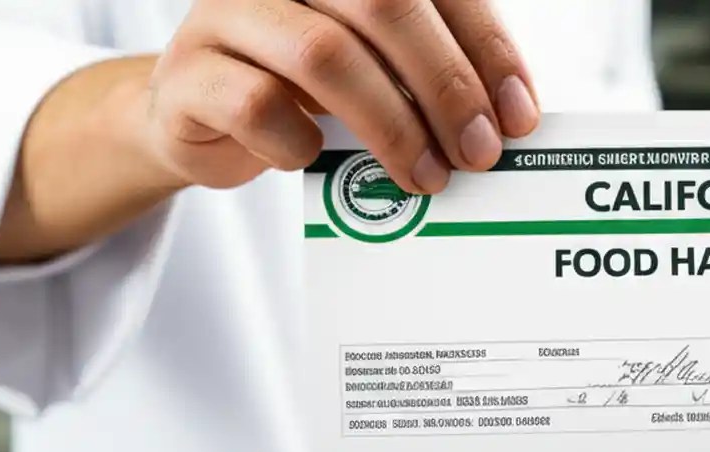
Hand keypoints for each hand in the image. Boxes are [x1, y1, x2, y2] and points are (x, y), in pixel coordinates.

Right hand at [143, 0, 538, 193]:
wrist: (200, 117)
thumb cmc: (303, 94)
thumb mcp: (375, 73)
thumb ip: (427, 76)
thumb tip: (503, 119)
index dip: (486, 46)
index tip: (519, 114)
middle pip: (384, 5)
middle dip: (446, 86)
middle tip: (480, 153)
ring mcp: (229, 14)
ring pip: (324, 55)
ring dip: (391, 126)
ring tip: (427, 176)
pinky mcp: (191, 73)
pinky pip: (256, 104)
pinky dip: (300, 144)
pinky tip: (316, 160)